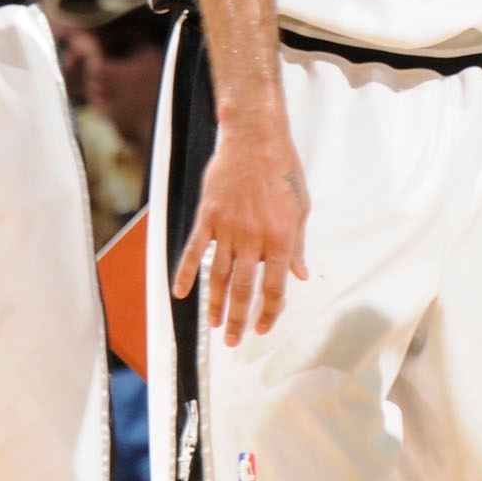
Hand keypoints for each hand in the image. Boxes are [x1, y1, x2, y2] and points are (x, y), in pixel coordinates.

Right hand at [172, 106, 309, 343]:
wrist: (256, 139)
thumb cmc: (283, 170)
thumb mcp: (301, 207)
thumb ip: (298, 245)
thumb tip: (300, 274)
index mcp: (281, 238)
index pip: (274, 287)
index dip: (269, 312)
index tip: (262, 328)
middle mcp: (253, 239)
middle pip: (243, 289)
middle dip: (238, 319)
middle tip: (234, 340)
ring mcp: (228, 229)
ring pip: (219, 276)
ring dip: (215, 304)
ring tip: (213, 325)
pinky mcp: (208, 218)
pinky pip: (195, 251)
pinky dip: (186, 273)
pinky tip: (180, 293)